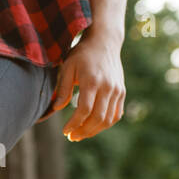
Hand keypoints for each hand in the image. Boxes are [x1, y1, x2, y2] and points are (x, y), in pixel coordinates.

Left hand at [51, 25, 126, 140]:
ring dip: (94, 131)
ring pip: (108, 119)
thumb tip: (56, 108)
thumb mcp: (68, 67)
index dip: (74, 124)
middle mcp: (107, 87)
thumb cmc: (82, 54)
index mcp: (92, 81)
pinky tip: (93, 127)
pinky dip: (105, 124)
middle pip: (97, 118)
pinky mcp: (122, 92)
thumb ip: (63, 88)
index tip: (65, 131)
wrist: (104, 41)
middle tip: (72, 137)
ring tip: (80, 135)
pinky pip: (116, 115)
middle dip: (83, 131)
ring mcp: (117, 90)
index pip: (84, 110)